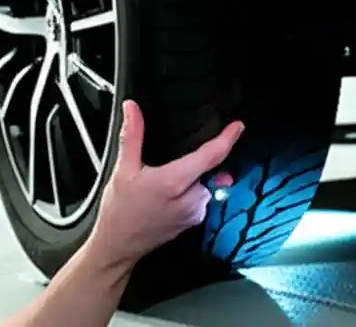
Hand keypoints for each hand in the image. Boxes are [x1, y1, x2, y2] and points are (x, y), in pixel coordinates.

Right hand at [86, 99, 244, 270]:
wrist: (118, 246)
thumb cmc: (119, 210)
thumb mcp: (123, 169)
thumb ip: (132, 136)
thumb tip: (132, 108)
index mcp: (175, 182)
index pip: (211, 156)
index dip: (227, 139)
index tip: (238, 126)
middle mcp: (191, 199)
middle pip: (209, 169)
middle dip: (199, 159)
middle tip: (171, 161)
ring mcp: (195, 212)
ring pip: (205, 183)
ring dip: (193, 176)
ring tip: (163, 180)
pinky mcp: (194, 221)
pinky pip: (201, 198)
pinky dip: (191, 190)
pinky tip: (168, 195)